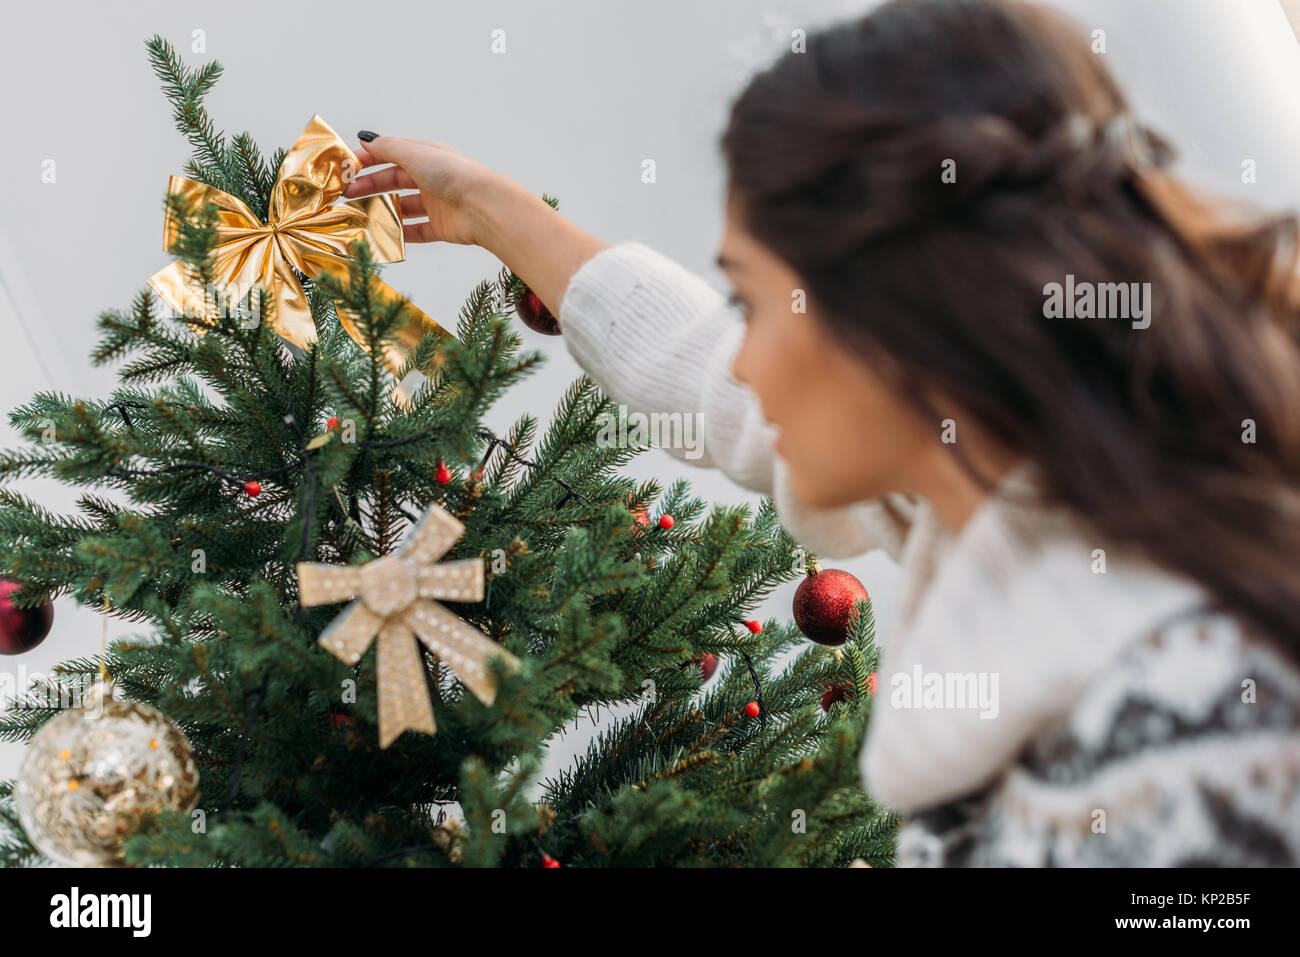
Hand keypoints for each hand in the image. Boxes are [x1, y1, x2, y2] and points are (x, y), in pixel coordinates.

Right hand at [342, 134, 510, 247]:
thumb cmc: (453, 175)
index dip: (368, 160)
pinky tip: (382, 234)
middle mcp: (431, 178)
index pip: (390, 154)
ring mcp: (436, 203)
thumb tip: (366, 138)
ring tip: (358, 214)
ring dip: (381, 210)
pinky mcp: (441, 227)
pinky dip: (399, 234)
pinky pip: (416, 231)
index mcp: (425, 156)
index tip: (346, 168)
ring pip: (402, 207)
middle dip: (368, 186)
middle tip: (345, 194)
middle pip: (393, 181)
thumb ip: (387, 147)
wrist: (483, 207)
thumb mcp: (414, 154)